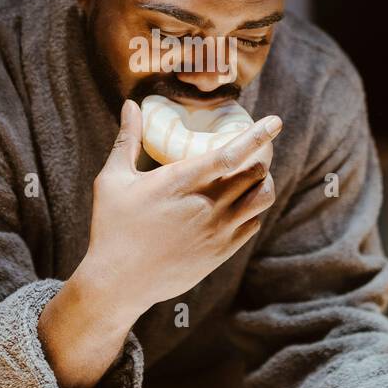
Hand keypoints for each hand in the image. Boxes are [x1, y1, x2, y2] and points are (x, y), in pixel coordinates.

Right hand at [83, 98, 280, 321]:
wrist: (119, 283)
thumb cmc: (112, 228)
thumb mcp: (113, 180)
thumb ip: (127, 139)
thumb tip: (131, 104)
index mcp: (182, 182)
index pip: (232, 153)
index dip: (258, 135)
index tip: (275, 121)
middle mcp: (207, 205)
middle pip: (255, 172)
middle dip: (259, 156)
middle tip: (254, 149)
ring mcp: (218, 231)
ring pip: (262, 198)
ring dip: (262, 181)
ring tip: (251, 174)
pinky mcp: (222, 252)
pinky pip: (253, 224)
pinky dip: (254, 208)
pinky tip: (241, 203)